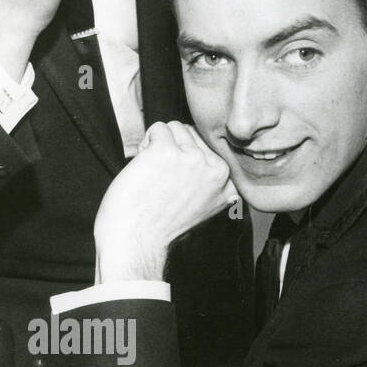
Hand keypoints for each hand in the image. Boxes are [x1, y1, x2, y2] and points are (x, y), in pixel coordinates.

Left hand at [93, 121, 238, 282]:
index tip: (177, 182)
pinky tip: (143, 167)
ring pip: (175, 127)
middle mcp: (217, 170)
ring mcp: (193, 159)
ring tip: (152, 172)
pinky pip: (156, 128)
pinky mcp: (167, 151)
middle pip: (193, 134)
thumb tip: (201, 153)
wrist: (137, 239)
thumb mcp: (202, 207)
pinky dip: (145, 143)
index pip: (212, 149)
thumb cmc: (160, 225)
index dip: (188, 159)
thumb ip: (208, 182)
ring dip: (158, 144)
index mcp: (230, 184)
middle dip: (173, 147)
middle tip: (161, 177)